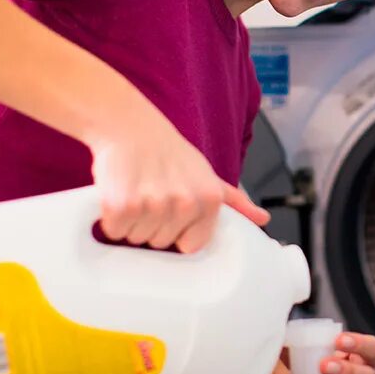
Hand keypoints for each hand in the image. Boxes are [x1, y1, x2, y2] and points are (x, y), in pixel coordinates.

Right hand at [87, 109, 269, 252]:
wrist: (131, 127)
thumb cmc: (170, 154)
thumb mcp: (209, 175)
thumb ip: (235, 201)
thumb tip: (263, 220)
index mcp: (209, 200)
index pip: (191, 246)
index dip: (177, 232)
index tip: (171, 212)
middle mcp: (185, 204)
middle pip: (160, 243)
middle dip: (153, 224)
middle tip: (150, 194)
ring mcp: (153, 205)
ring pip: (137, 238)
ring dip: (132, 221)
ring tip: (137, 190)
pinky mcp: (121, 205)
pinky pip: (114, 230)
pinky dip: (110, 218)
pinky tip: (119, 192)